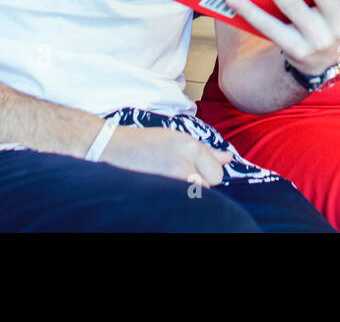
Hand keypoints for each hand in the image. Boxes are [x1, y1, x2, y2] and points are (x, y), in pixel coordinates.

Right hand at [98, 126, 232, 186]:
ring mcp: (172, 178)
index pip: (217, 172)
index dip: (207, 173)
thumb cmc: (143, 143)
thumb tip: (229, 158)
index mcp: (189, 146)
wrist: (110, 149)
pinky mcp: (161, 191)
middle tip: (176, 173)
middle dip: (200, 182)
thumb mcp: (176, 139)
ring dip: (188, 189)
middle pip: (211, 184)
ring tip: (167, 178)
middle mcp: (184, 162)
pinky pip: (181, 200)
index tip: (193, 170)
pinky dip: (175, 196)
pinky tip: (161, 185)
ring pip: (197, 193)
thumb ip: (204, 151)